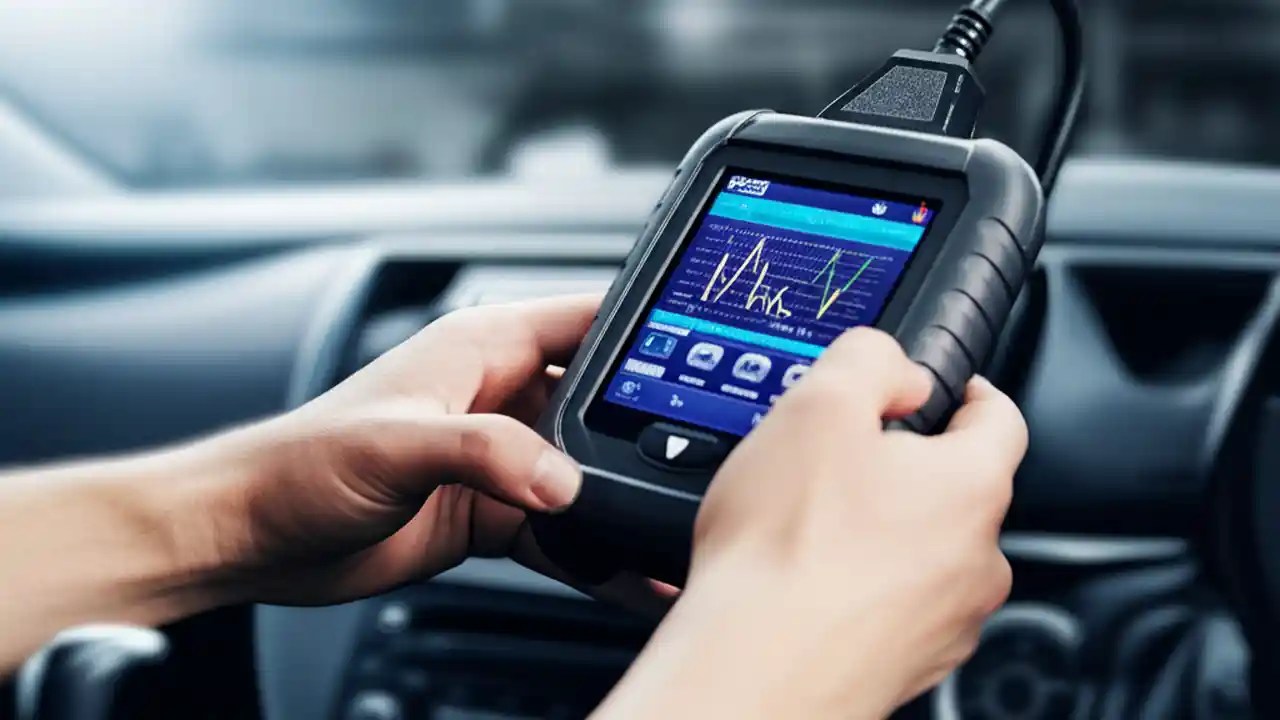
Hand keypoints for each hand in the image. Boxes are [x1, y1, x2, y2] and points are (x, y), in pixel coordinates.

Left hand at [173, 295, 665, 608]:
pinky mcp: (491, 510)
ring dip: (625, 504)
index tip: (708, 353)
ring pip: (588, 474)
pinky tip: (627, 576)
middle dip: (652, 434)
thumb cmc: (301, 462)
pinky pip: (562, 530)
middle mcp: (499, 395)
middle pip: (604, 404)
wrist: (256, 536)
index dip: (648, 333)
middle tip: (704, 464)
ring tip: (673, 533)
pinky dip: (595, 553)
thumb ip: (486, 453)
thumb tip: (562, 481)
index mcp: (481, 347)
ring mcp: (499, 456)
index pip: (588, 320)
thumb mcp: (397, 445)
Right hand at [598, 329, 1024, 719]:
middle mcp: (976, 559)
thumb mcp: (819, 405)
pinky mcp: (908, 665)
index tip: (939, 387)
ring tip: (805, 533)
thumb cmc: (786, 554)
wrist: (757, 672)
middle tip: (831, 463)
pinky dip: (858, 589)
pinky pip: (892, 606)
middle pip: (951, 489)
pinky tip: (804, 584)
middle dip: (899, 468)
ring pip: (921, 552)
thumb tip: (897, 368)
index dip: (966, 389)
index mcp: (970, 486)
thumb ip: (871, 359)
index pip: (999, 416)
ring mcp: (946, 621)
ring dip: (879, 534)